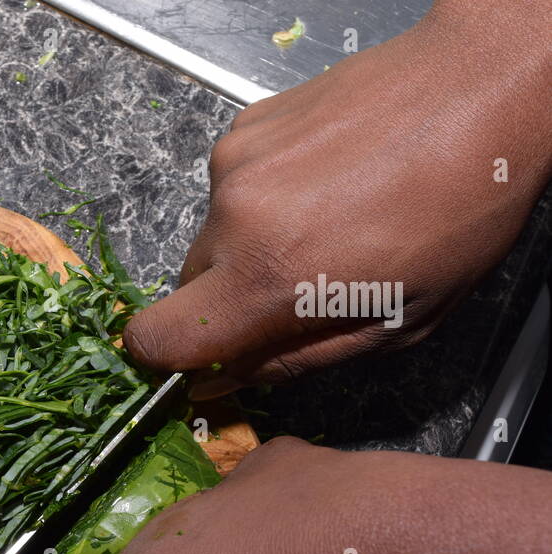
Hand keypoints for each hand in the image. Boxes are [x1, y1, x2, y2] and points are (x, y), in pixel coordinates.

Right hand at [122, 0, 551, 397]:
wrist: (480, 88)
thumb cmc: (461, 207)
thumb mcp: (397, 322)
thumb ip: (295, 359)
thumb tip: (225, 381)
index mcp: (268, 278)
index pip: (156, 340)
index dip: (165, 361)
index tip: (195, 362)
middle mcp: (235, 218)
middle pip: (185, 290)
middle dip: (226, 302)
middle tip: (295, 287)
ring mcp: (233, 165)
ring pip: (210, 237)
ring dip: (249, 245)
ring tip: (322, 223)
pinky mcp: (243, 129)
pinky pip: (229, 188)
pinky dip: (262, 198)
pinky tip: (321, 184)